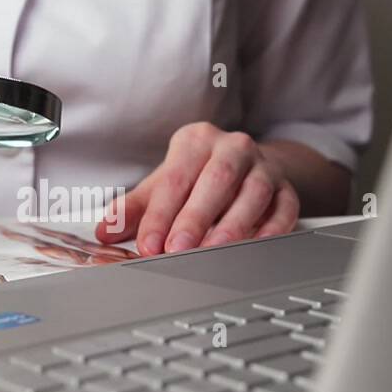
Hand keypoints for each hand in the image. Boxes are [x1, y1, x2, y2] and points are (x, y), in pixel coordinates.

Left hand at [96, 122, 299, 255]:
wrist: (245, 168)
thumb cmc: (197, 178)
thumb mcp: (163, 186)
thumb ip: (134, 209)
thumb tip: (105, 231)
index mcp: (196, 141)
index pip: (175, 179)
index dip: (160, 214)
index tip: (148, 244)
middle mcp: (233, 147)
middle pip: (215, 180)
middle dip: (195, 217)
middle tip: (178, 248)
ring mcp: (264, 167)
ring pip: (253, 193)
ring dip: (233, 224)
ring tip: (213, 250)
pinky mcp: (287, 188)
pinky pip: (284, 208)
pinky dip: (272, 228)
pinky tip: (255, 246)